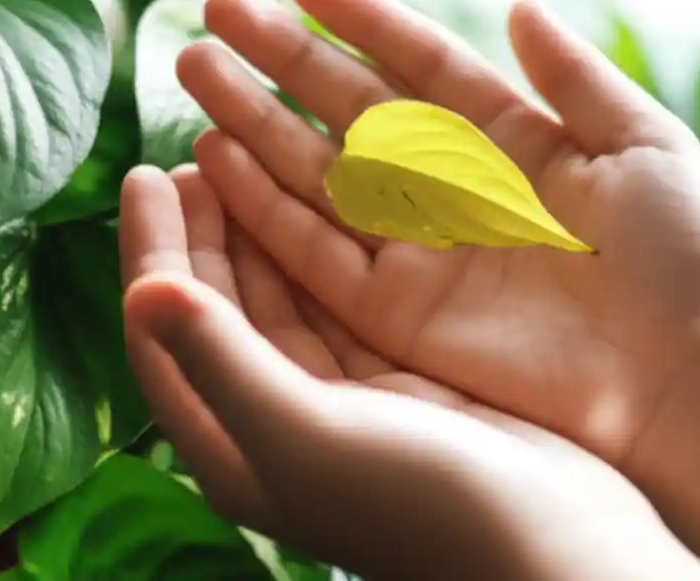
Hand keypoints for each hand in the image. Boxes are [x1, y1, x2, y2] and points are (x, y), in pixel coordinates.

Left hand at [118, 165, 699, 580]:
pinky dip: (326, 253)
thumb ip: (224, 363)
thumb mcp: (312, 437)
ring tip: (251, 165)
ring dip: (259, 235)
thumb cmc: (431, 507)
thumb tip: (141, 289)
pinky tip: (329, 207)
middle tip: (194, 157)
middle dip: (201, 235)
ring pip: (282, 302)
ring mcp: (344, 407)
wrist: (558, 550)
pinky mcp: (402, 388)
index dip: (149, 251)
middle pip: (218, 313)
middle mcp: (281, 426)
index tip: (144, 174)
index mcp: (238, 449)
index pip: (165, 336)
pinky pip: (343, 304)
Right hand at [180, 0, 699, 466]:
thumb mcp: (643, 144)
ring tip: (195, 67)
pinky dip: (267, 207)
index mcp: (513, 139)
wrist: (680, 382)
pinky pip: (318, 250)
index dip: (363, 19)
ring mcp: (421, 250)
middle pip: (353, 110)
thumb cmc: (681, 262)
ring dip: (257, 122)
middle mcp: (455, 189)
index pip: (422, 63)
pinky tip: (216, 157)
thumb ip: (575, 74)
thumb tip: (518, 3)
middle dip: (286, 59)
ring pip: (320, 173)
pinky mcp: (398, 313)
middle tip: (216, 8)